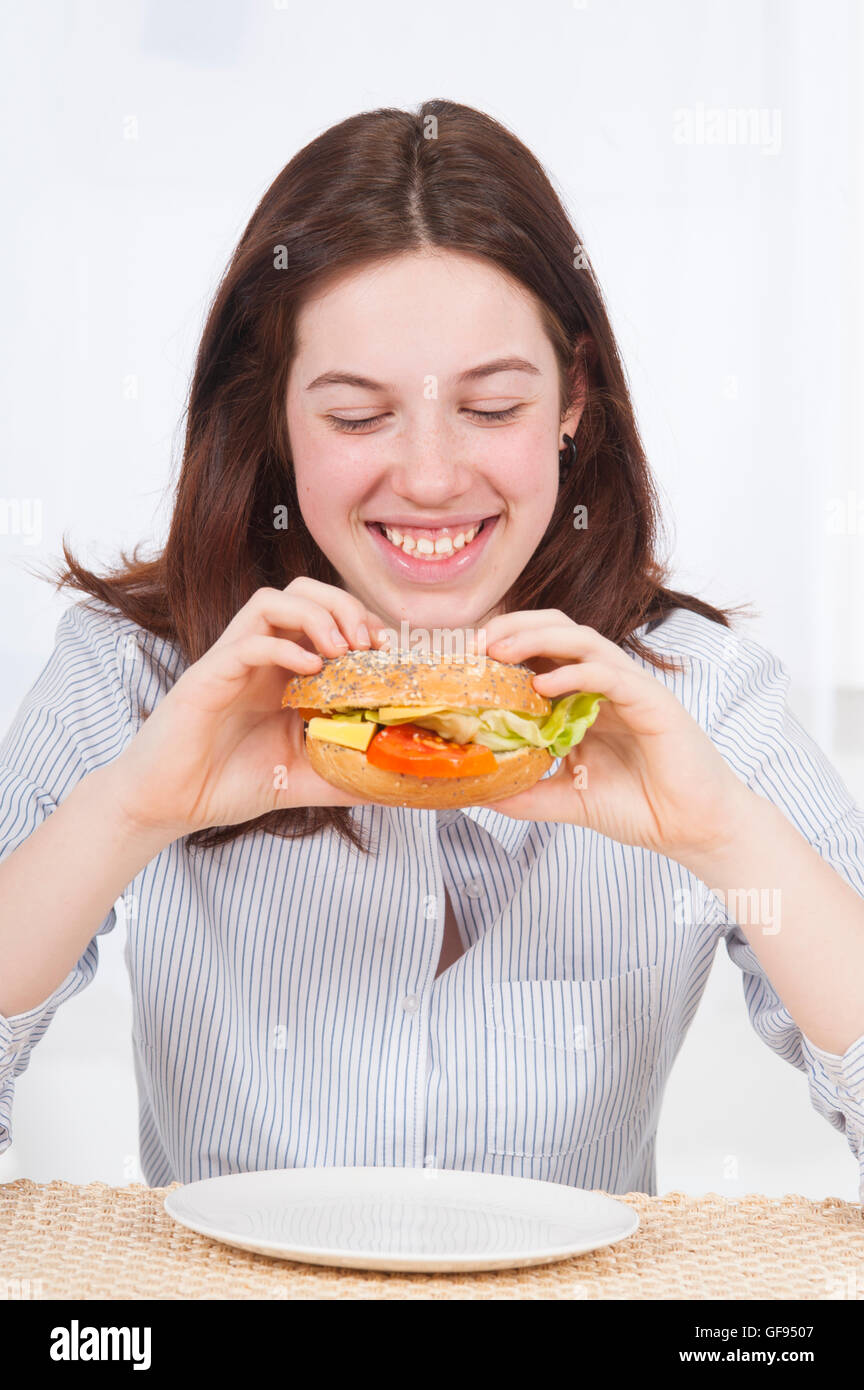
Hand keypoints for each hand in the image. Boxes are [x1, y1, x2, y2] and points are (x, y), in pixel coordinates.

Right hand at [111, 578, 388, 838]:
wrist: (169, 806)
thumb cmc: (228, 784)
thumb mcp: (302, 780)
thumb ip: (343, 775)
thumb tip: (392, 784)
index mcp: (283, 671)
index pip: (326, 616)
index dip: (362, 621)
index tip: (389, 650)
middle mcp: (260, 656)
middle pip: (302, 592)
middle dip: (343, 605)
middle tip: (369, 643)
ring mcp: (233, 662)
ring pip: (271, 601)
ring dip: (316, 614)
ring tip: (342, 649)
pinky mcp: (208, 677)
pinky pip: (246, 643)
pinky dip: (283, 647)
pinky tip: (310, 671)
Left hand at [479, 609, 751, 863]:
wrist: (692, 830)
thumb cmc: (639, 807)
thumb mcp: (566, 800)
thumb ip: (525, 793)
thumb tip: (478, 793)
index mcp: (585, 698)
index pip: (541, 651)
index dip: (504, 644)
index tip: (466, 658)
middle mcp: (606, 685)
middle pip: (558, 630)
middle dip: (514, 627)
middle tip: (477, 644)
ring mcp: (630, 689)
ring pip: (583, 640)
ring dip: (537, 637)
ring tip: (500, 650)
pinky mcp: (653, 703)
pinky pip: (611, 674)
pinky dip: (576, 672)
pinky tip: (544, 686)